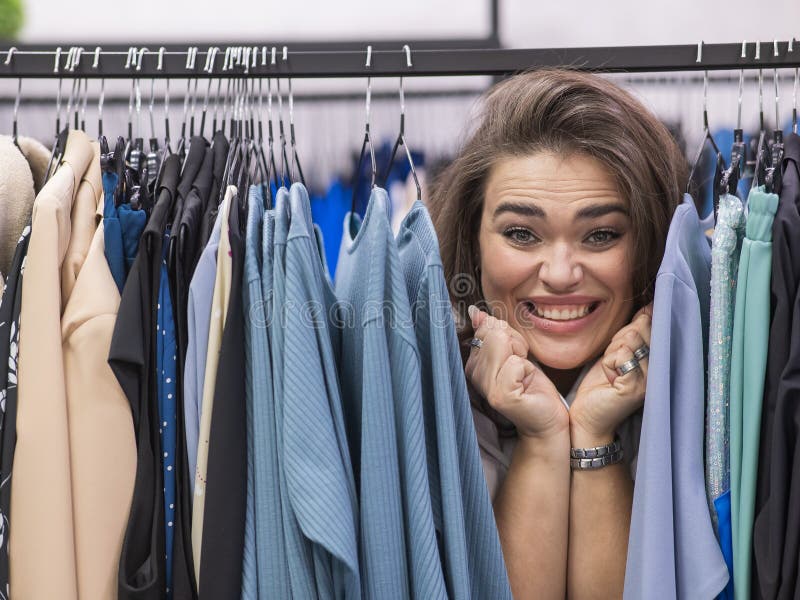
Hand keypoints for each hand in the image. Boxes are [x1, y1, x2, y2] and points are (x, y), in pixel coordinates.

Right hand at [465, 305, 567, 438]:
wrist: (546, 419)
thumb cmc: (531, 386)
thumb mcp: (514, 352)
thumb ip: (495, 332)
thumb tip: (476, 312)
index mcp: (473, 362)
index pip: (488, 327)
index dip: (508, 337)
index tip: (514, 357)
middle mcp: (473, 373)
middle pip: (496, 333)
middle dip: (516, 345)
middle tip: (521, 368)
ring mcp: (484, 385)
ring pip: (503, 343)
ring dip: (522, 357)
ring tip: (523, 375)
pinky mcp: (499, 395)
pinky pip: (516, 363)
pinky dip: (528, 370)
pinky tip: (526, 385)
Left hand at [570, 303, 652, 439]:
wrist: (589, 418)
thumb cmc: (601, 386)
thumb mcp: (617, 354)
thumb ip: (631, 334)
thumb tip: (646, 308)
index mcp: (658, 359)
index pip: (652, 324)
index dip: (634, 325)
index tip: (622, 344)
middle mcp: (660, 369)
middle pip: (639, 329)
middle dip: (618, 340)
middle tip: (614, 363)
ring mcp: (651, 379)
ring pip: (629, 340)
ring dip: (612, 353)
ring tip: (612, 372)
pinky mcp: (637, 386)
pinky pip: (621, 356)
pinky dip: (608, 363)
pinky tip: (610, 379)